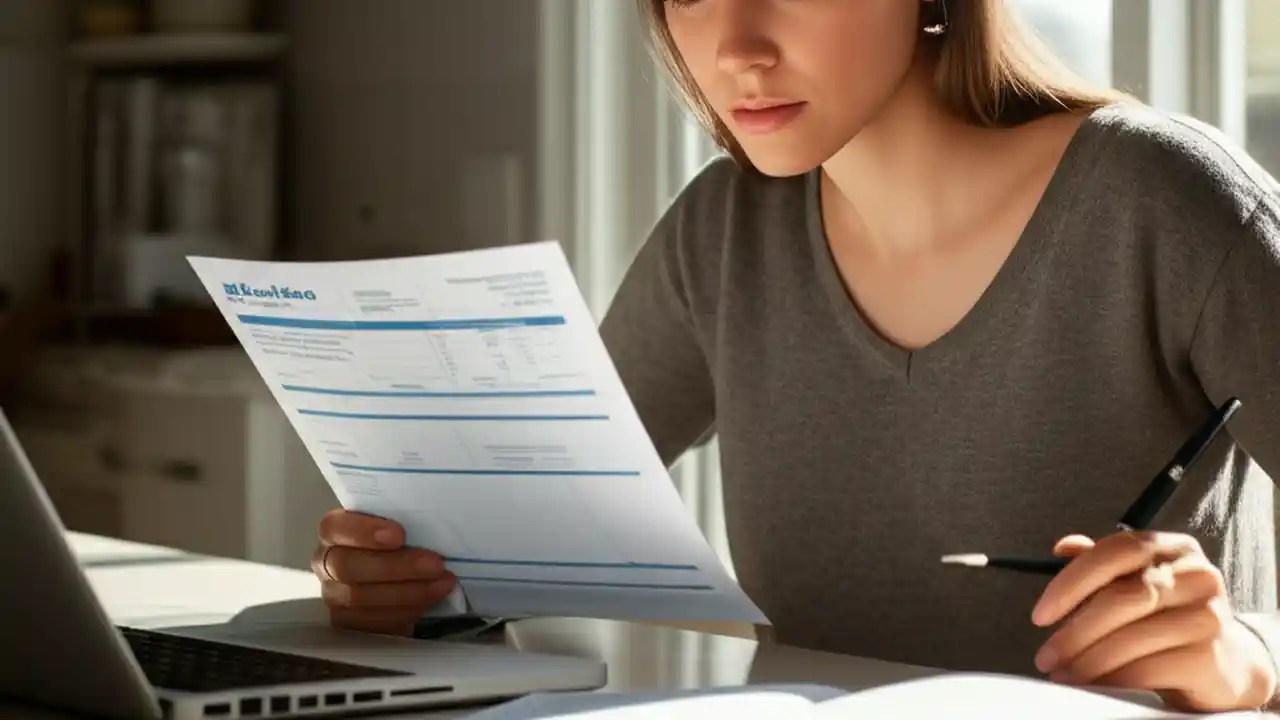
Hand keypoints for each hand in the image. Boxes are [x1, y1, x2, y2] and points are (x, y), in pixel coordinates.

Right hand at [312, 509, 457, 635]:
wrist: (400, 576)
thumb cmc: (400, 542)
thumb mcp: (400, 525)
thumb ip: (403, 520)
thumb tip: (435, 518)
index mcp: (333, 532)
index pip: (334, 527)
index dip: (363, 531)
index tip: (399, 535)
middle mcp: (326, 564)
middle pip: (348, 566)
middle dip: (396, 567)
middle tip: (435, 564)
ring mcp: (333, 596)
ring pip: (360, 598)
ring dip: (408, 592)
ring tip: (443, 583)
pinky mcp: (347, 623)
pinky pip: (371, 623)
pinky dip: (404, 612)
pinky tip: (428, 601)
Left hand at [1030, 531, 1275, 711]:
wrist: (1226, 663)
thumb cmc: (1167, 617)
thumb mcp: (1137, 582)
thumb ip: (1100, 563)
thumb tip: (1062, 547)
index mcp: (1172, 547)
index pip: (1115, 551)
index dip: (1070, 582)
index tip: (1040, 615)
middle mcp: (1196, 575)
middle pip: (1122, 597)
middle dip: (1074, 631)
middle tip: (1044, 656)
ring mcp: (1209, 615)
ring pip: (1133, 636)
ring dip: (1088, 660)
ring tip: (1061, 674)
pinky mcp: (1211, 656)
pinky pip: (1151, 668)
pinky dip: (1114, 678)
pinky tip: (1092, 686)